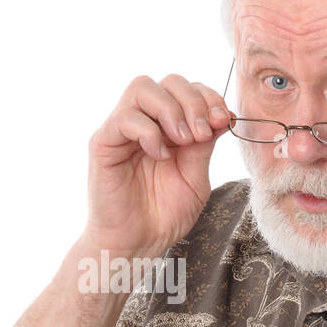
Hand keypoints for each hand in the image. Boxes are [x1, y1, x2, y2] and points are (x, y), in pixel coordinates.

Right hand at [84, 74, 231, 259]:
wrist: (138, 244)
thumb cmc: (164, 215)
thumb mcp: (196, 178)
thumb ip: (205, 145)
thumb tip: (222, 114)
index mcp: (169, 127)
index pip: (188, 90)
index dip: (209, 98)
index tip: (223, 120)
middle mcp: (145, 122)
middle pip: (169, 81)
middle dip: (194, 101)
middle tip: (202, 133)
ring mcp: (122, 130)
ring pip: (142, 87)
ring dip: (171, 110)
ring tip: (183, 141)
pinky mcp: (103, 144)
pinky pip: (124, 118)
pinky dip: (148, 132)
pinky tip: (160, 156)